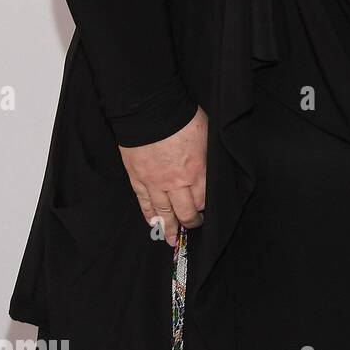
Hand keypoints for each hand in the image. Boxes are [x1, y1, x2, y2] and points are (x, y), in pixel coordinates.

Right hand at [118, 104, 207, 245]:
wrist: (150, 109)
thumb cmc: (182, 116)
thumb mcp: (206, 134)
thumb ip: (208, 156)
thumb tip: (211, 167)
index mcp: (196, 170)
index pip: (203, 199)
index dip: (205, 207)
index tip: (206, 209)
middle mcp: (176, 182)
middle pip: (185, 211)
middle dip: (191, 222)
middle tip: (193, 227)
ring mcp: (155, 182)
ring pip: (163, 212)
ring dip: (169, 227)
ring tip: (171, 240)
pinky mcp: (138, 178)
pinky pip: (144, 202)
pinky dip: (149, 214)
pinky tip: (153, 222)